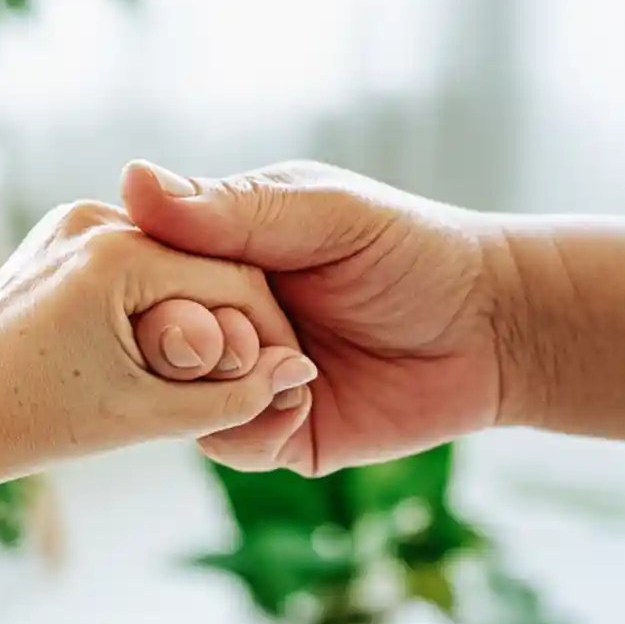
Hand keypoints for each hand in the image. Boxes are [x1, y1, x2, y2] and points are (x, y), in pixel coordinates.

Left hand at [0, 200, 317, 495]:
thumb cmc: (33, 423)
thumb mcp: (149, 416)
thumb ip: (236, 396)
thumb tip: (298, 371)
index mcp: (117, 252)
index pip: (236, 280)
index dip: (272, 334)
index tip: (286, 376)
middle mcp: (94, 217)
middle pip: (205, 265)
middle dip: (230, 323)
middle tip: (238, 379)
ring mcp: (71, 221)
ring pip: (174, 261)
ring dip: (195, 309)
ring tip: (194, 370)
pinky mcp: (58, 235)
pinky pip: (136, 260)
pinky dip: (157, 300)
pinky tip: (153, 346)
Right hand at [121, 160, 509, 474]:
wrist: (491, 329)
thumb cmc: (415, 251)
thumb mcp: (328, 214)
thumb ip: (237, 207)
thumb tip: (133, 180)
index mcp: (219, 248)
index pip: (138, 262)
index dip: (142, 280)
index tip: (173, 285)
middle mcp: (221, 311)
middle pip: (149, 337)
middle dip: (182, 341)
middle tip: (236, 336)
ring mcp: (243, 374)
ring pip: (176, 398)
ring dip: (221, 387)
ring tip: (292, 364)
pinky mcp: (275, 432)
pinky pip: (228, 444)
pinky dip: (255, 427)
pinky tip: (305, 398)